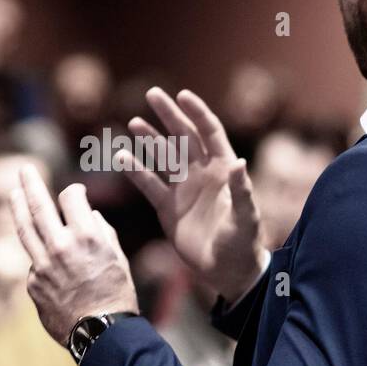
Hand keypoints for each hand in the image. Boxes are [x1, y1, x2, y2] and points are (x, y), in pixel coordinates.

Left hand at [9, 165, 138, 344]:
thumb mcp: (117, 257)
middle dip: (30, 183)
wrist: (102, 332)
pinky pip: (33, 260)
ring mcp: (42, 265)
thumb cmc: (116, 293)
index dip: (74, 193)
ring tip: (13, 193)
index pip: (71, 197)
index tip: (74, 195)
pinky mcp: (33, 282)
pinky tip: (42, 253)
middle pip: (39, 205)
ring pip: (25, 229)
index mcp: (87, 236)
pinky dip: (37, 253)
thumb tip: (90, 216)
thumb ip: (102, 232)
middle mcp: (61, 246)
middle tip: (24, 169)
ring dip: (17, 207)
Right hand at [120, 87, 265, 302]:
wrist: (227, 272)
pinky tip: (121, 156)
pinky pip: (149, 184)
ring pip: (164, 156)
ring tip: (134, 122)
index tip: (182, 95)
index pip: (210, 133)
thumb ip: (241, 190)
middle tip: (152, 93)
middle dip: (169, 115)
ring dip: (150, 139)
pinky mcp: (168, 208)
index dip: (197, 113)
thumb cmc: (243, 243)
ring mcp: (183, 190)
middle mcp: (202, 174)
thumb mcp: (245, 217)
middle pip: (183, 137)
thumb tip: (239, 161)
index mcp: (223, 170)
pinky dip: (135, 170)